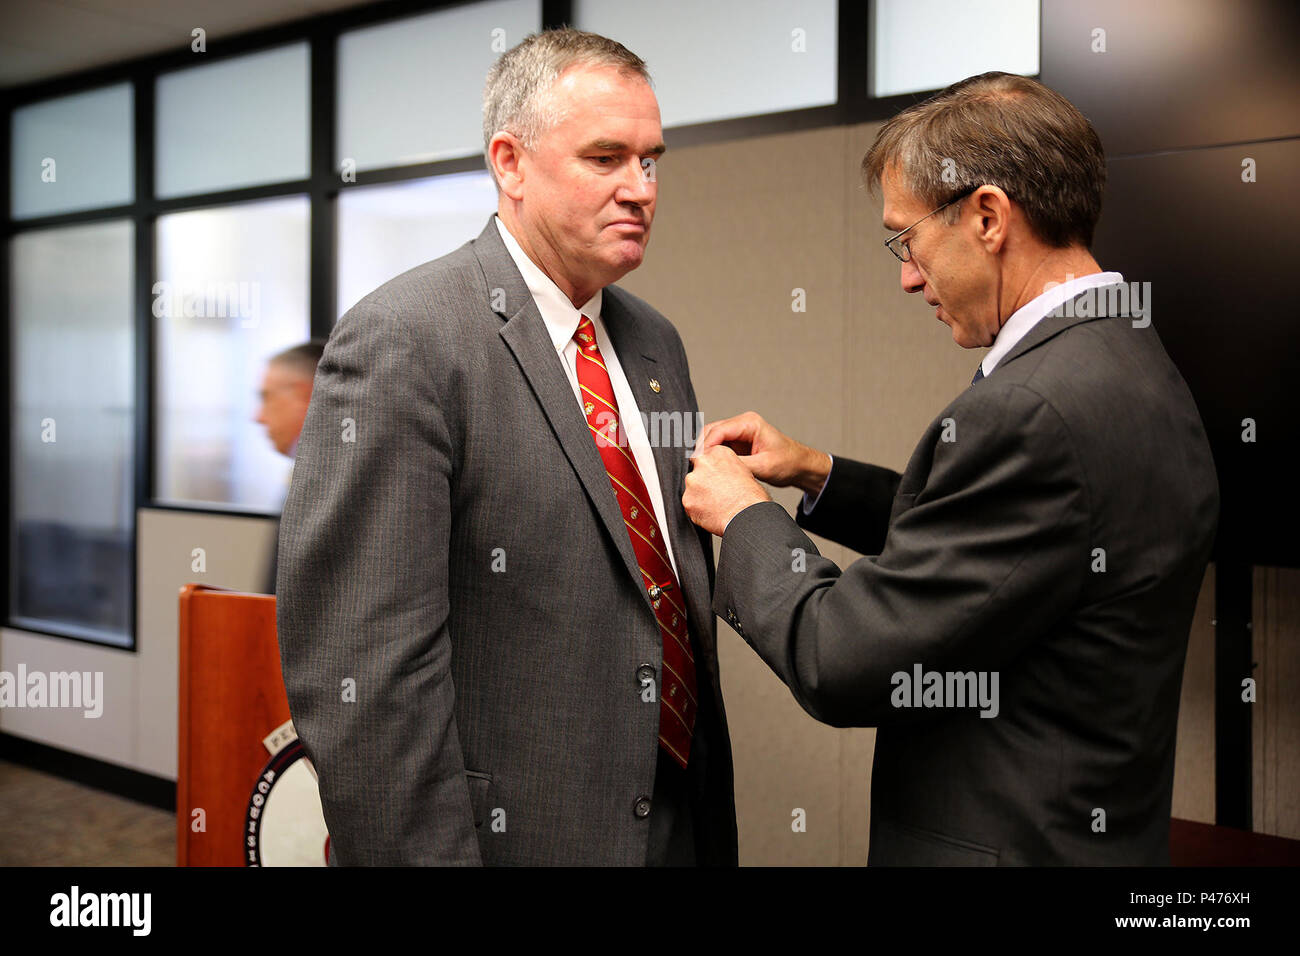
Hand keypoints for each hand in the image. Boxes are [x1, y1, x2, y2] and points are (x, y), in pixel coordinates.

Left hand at [683, 446, 770, 535]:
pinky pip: (690, 505)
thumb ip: (726, 468)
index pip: (705, 458)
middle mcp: (703, 463)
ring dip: (700, 497)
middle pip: (696, 473)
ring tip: (717, 506)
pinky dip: (698, 510)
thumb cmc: (751, 497)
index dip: (710, 472)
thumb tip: (721, 474)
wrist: (747, 516)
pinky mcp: (687, 499)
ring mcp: (693, 482)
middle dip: (703, 484)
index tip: (714, 480)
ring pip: (692, 489)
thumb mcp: (744, 471)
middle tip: (717, 495)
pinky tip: (712, 513)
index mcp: (718, 453)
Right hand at [695, 411, 830, 495]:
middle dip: (702, 449)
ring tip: (702, 469)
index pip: (718, 431)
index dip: (705, 447)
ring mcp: (738, 432)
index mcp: (749, 423)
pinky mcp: (737, 442)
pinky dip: (713, 456)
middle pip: (710, 431)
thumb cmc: (788, 463)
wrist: (800, 465)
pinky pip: (718, 446)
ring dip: (706, 453)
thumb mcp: (764, 467)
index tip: (697, 462)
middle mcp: (742, 423)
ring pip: (711, 439)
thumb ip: (739, 465)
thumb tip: (716, 467)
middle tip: (696, 467)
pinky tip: (711, 468)